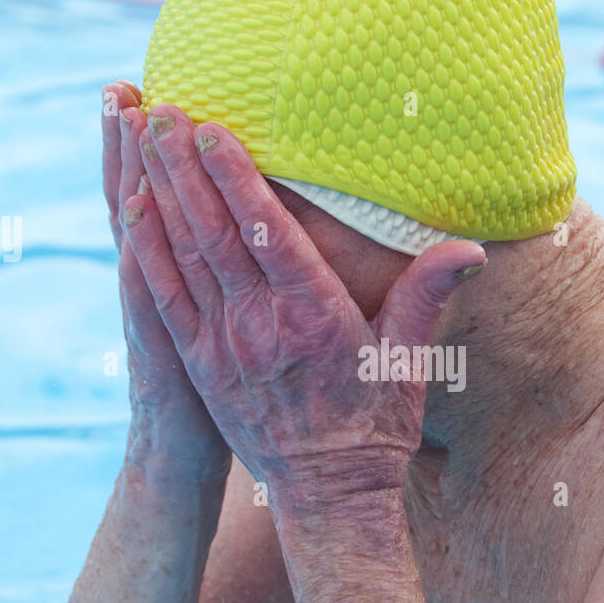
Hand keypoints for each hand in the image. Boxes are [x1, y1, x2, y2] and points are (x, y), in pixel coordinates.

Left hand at [120, 106, 484, 507]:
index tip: (213, 130)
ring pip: (182, 257)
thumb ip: (427, 295)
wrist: (327, 493)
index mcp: (315, 317)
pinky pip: (165, 297)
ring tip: (140, 137)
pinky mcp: (199, 363)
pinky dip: (146, 251)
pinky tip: (131, 207)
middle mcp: (261, 327)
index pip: (267, 234)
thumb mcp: (410, 359)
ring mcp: (223, 345)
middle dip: (184, 168)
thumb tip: (472, 248)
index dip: (235, 179)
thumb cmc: (376, 422)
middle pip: (214, 233)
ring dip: (159, 193)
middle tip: (163, 109)